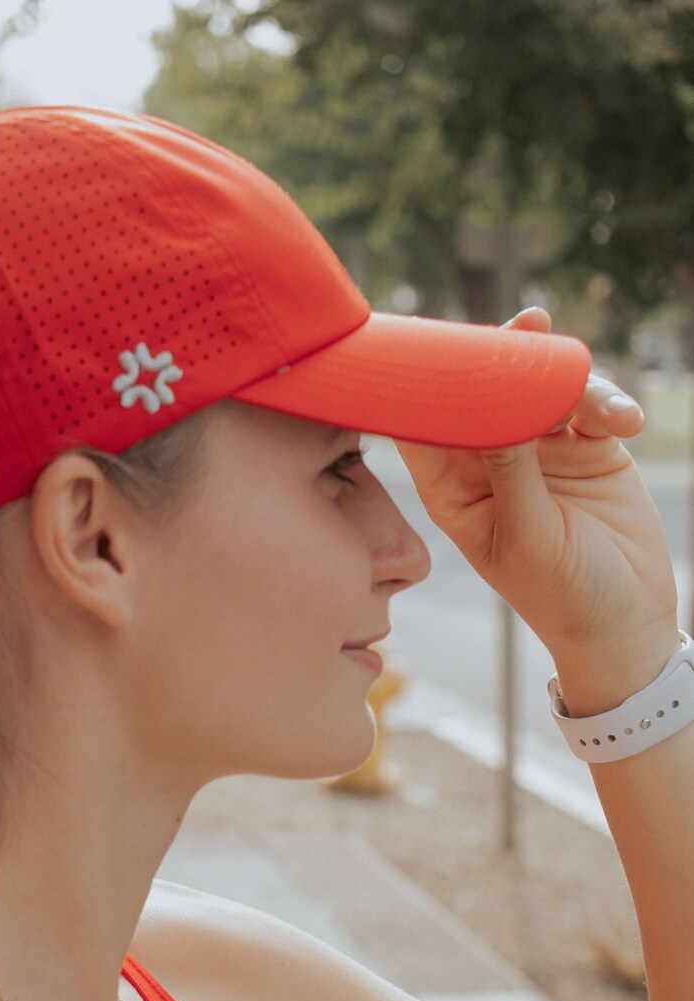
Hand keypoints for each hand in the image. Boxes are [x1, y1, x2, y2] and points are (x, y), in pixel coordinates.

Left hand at [392, 306, 679, 664]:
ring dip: (573, 384)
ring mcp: (540, 453)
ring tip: (604, 412)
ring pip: (544, 387)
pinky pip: (592, 404)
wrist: (626, 622)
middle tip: (531, 324)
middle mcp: (490, 464)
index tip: (439, 341)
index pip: (426, 426)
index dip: (428, 381)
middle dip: (506, 355)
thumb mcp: (530, 535)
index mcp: (454, 490)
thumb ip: (511, 470)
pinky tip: (628, 424)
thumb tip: (493, 401)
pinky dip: (610, 405)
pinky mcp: (588, 448)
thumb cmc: (562, 596)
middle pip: (486, 391)